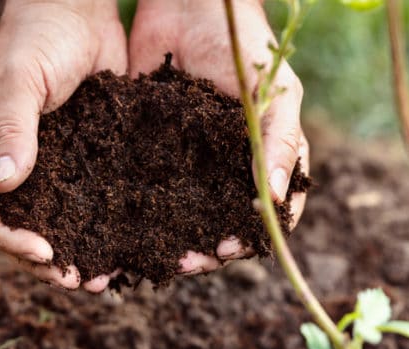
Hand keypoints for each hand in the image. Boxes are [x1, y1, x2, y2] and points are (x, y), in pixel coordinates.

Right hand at [0, 0, 126, 291]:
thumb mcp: (19, 80)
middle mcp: (8, 166)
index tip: (43, 252)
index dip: (7, 237)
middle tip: (77, 282)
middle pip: (18, 226)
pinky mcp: (83, 163)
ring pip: (56, 222)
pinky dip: (103, 228)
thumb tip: (5, 187)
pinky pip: (89, 203)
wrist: (80, 12)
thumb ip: (13, 130)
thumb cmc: (37, 36)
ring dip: (77, 252)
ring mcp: (48, 168)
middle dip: (45, 260)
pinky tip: (126, 248)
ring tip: (103, 279)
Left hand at [129, 0, 308, 274]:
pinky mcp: (154, 149)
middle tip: (187, 263)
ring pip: (185, 213)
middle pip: (223, 224)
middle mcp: (229, 169)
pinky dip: (141, 212)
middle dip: (208, 250)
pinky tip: (125, 229)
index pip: (268, 213)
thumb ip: (282, 144)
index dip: (253, 238)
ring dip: (175, 240)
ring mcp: (192, 161)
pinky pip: (149, 187)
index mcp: (266, 160)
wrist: (191, 2)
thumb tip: (278, 199)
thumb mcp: (277, 95)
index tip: (230, 249)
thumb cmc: (248, 47)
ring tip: (158, 259)